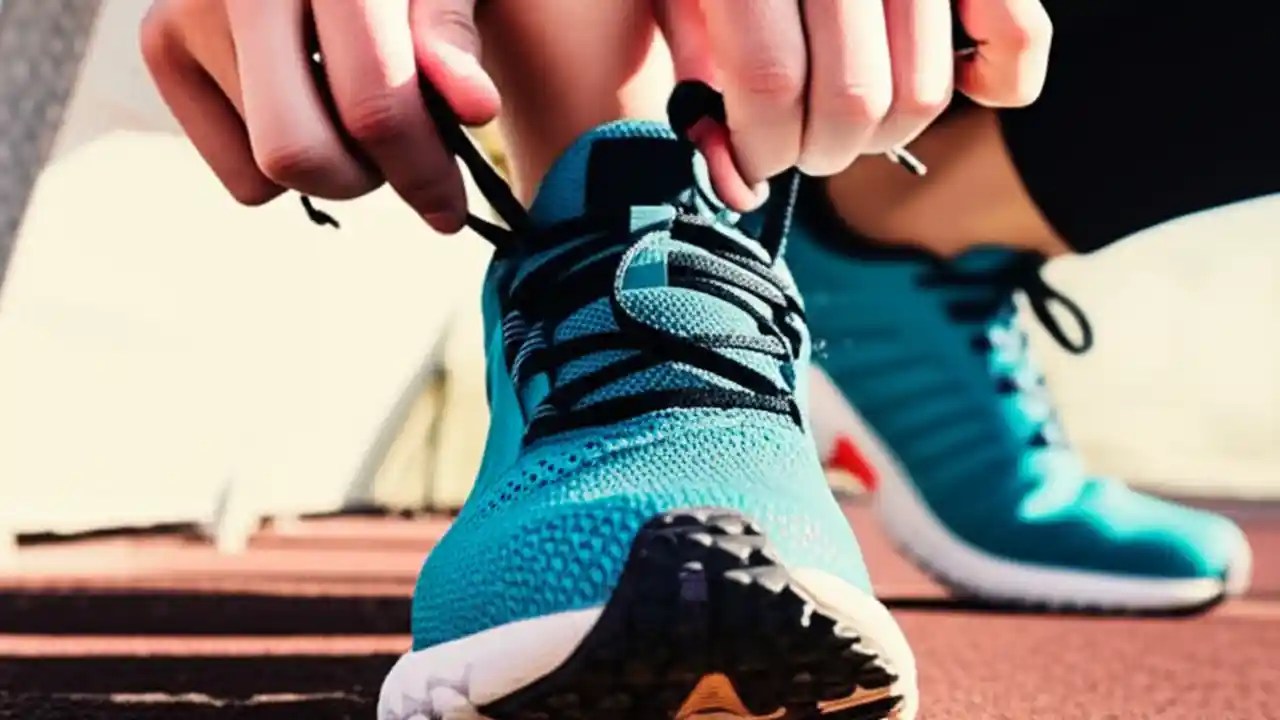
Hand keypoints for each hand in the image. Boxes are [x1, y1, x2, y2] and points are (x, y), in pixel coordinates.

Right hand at [140, 0, 499, 231]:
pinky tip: (304, 100)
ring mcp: (186, 9)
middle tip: (399, 159)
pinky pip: (240, 174)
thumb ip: (453, 37)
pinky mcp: (161, 42)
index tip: (449, 208)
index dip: (421, 171)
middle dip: (363, 179)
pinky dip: (284, 163)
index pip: (372, 103)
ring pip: (269, 170)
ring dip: (332, 164)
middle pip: (297, 152)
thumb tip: (476, 107)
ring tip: (352, 107)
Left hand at [656, 0, 1051, 209]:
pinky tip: (964, 84)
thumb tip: (735, 182)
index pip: (770, 81)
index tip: (744, 160)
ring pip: (919, 91)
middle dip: (815, 150)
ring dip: (877, 136)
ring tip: (839, 120)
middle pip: (852, 100)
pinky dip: (1002, 76)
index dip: (756, 145)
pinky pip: (1017, 32)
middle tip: (791, 145)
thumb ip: (688, 61)